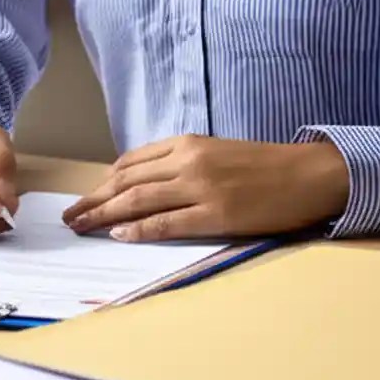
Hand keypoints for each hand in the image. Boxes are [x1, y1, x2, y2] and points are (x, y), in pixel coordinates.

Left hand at [62, 135, 348, 241]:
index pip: (130, 164)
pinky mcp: (216, 213)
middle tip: (69, 217)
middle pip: (126, 182)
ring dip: (104, 215)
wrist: (309, 174)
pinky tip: (119, 235)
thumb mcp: (215, 153)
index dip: (102, 183)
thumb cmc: (263, 167)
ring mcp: (201, 187)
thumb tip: (141, 184)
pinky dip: (139, 229)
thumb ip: (179, 164)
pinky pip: (167, 222)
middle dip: (93, 200)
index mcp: (186, 144)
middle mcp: (188, 161)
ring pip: (138, 201)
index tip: (84, 198)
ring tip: (82, 227)